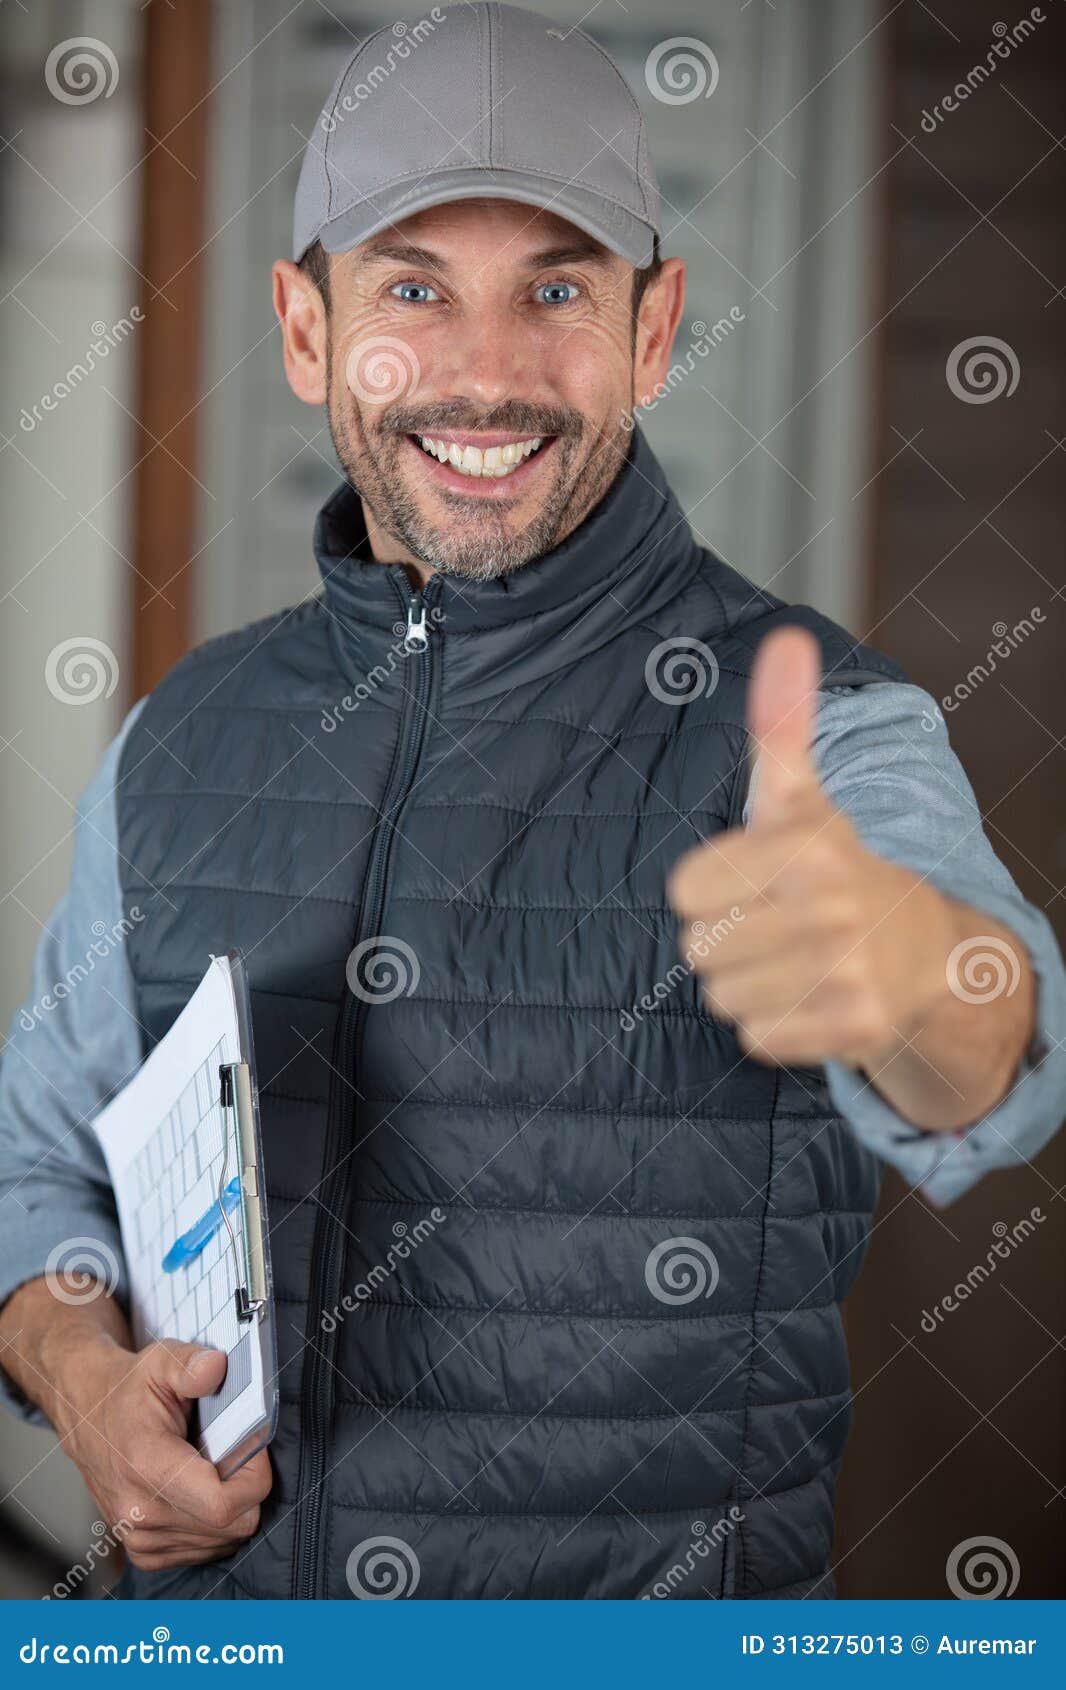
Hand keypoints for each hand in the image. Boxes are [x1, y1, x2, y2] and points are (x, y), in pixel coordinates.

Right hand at [53, 1331, 271, 1572]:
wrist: (87, 1416)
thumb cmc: (129, 1390)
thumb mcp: (160, 1361)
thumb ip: (191, 1364)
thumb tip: (215, 1368)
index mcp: (147, 1468)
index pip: (224, 1504)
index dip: (254, 1476)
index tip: (252, 1446)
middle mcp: (141, 1514)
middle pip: (234, 1525)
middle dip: (247, 1488)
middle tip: (231, 1452)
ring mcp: (140, 1538)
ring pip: (224, 1540)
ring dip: (230, 1505)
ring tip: (210, 1468)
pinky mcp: (144, 1552)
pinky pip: (205, 1550)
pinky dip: (214, 1524)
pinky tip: (199, 1490)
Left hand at [667, 626, 953, 1072]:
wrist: (923, 953)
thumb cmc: (835, 870)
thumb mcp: (801, 799)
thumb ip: (779, 725)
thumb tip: (786, 638)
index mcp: (804, 845)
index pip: (683, 891)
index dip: (709, 889)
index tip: (754, 882)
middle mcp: (831, 906)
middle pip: (697, 948)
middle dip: (726, 941)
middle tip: (778, 926)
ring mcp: (847, 971)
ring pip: (722, 996)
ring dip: (746, 985)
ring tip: (794, 961)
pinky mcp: (854, 1029)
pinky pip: (755, 1037)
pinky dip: (773, 1026)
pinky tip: (811, 998)